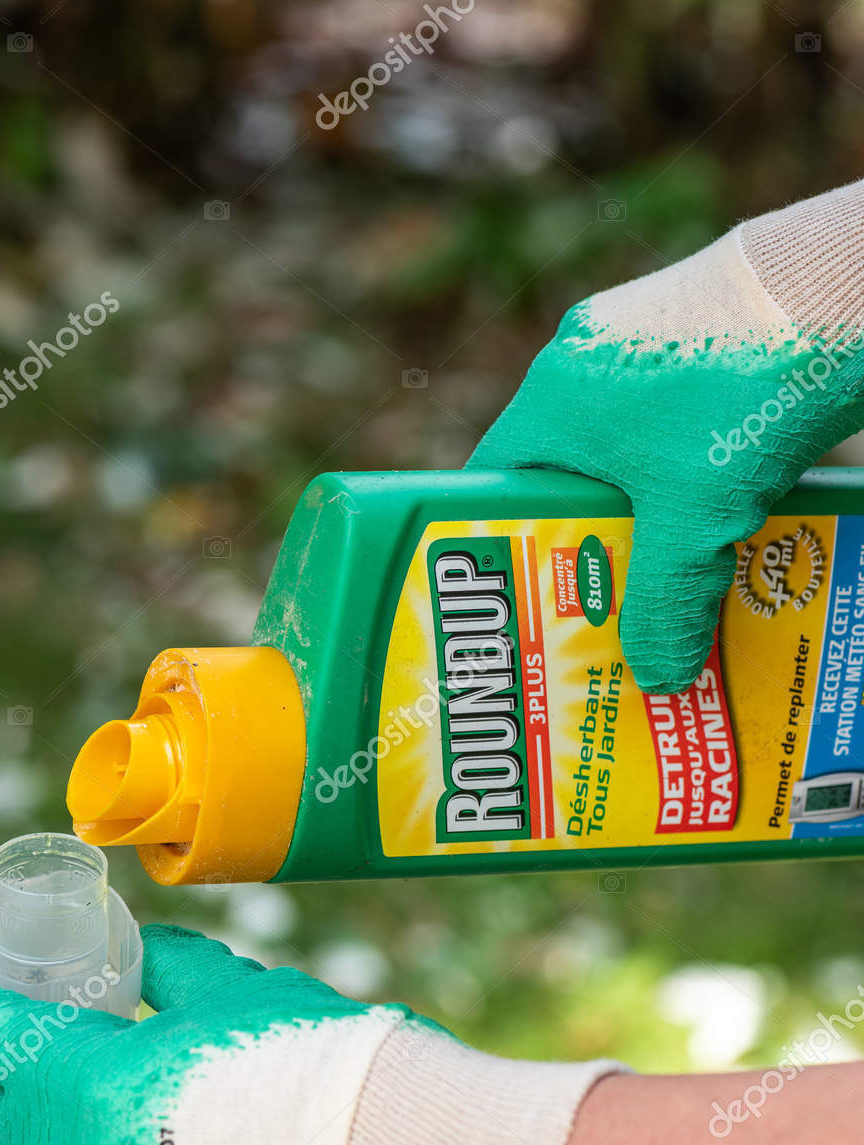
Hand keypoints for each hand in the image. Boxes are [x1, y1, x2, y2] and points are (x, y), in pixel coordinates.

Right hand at [470, 224, 863, 693]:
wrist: (841, 285)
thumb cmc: (745, 388)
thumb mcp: (696, 517)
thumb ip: (664, 602)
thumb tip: (656, 677)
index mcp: (553, 398)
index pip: (496, 488)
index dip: (506, 552)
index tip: (529, 605)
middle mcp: (587, 362)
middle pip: (568, 480)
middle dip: (594, 550)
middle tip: (613, 614)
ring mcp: (646, 343)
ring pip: (632, 457)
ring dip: (655, 518)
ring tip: (683, 578)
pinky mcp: (702, 335)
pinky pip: (679, 427)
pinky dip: (698, 478)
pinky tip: (737, 520)